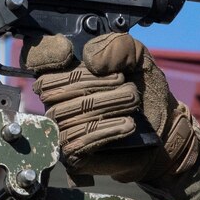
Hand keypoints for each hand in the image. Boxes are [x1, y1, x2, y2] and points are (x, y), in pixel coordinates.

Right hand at [22, 32, 197, 182]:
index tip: (68, 51)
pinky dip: (106, 130)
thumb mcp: (138, 58)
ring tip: (132, 103)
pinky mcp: (72, 154)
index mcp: (65, 71)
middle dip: (96, 84)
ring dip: (107, 105)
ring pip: (71, 114)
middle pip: (57, 89)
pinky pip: (80, 140)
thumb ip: (118, 46)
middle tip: (127, 87)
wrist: (163, 126)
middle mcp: (56, 100)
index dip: (45, 53)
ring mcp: (61, 128)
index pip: (37, 59)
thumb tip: (92, 60)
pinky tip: (128, 124)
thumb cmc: (144, 90)